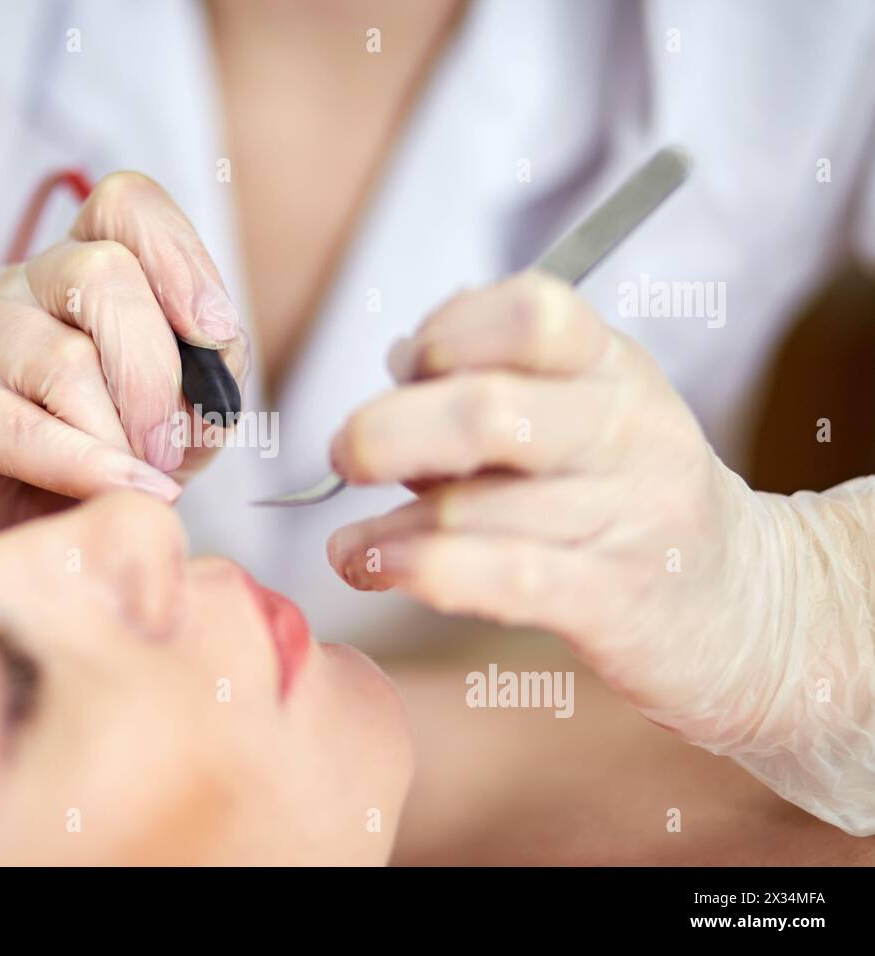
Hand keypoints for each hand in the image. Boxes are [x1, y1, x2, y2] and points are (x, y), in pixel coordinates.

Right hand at [0, 172, 247, 531]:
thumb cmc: (81, 473)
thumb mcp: (170, 428)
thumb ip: (204, 385)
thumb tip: (217, 355)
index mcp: (77, 272)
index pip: (124, 206)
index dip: (178, 254)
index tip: (214, 329)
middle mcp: (16, 283)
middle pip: (103, 274)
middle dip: (155, 371)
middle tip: (169, 447)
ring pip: (67, 360)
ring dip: (122, 436)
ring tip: (140, 481)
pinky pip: (24, 428)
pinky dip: (90, 466)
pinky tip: (126, 489)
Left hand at [325, 270, 872, 797]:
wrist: (747, 607)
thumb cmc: (626, 495)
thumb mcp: (583, 412)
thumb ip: (493, 380)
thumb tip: (399, 361)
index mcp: (614, 366)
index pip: (530, 313)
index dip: (448, 332)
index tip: (409, 367)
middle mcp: (628, 431)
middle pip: (488, 412)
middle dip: (389, 431)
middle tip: (349, 453)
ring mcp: (626, 517)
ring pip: (473, 508)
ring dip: (386, 525)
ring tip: (350, 545)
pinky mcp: (613, 601)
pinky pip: (499, 577)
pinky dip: (416, 569)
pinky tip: (371, 567)